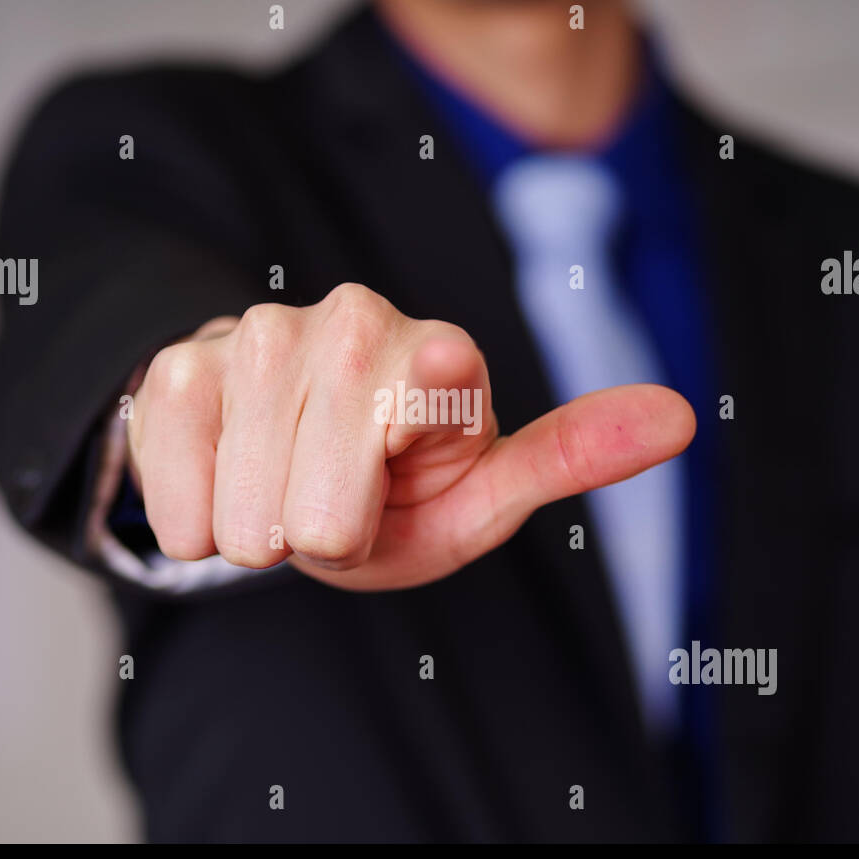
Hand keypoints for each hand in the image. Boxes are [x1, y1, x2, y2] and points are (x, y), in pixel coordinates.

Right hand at [127, 283, 694, 590]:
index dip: (385, 503)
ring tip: (282, 492)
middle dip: (323, 537)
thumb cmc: (389, 486)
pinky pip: (175, 494)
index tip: (388, 480)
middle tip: (334, 506)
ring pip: (246, 513)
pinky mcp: (176, 366)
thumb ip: (566, 456)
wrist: (277, 461)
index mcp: (439, 350)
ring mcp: (257, 335)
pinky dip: (199, 521)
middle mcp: (350, 320)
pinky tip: (226, 481)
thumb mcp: (477, 491)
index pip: (426, 426)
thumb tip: (682, 418)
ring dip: (261, 532)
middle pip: (320, 512)